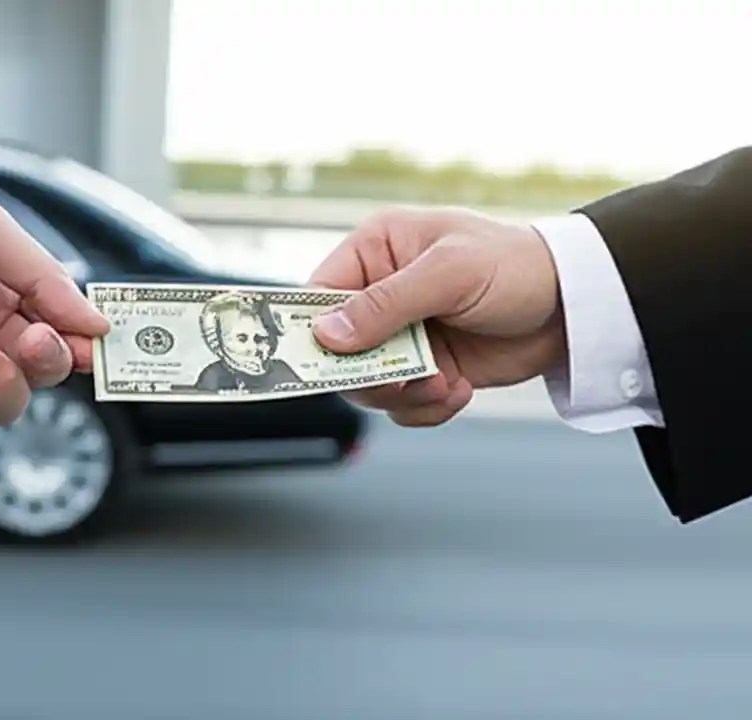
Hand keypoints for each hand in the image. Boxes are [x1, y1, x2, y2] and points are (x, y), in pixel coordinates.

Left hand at [0, 153, 108, 439]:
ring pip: (5, 405)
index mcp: (3, 290)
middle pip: (40, 374)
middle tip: (37, 339)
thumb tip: (94, 320)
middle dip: (49, 362)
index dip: (82, 340)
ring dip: (0, 381)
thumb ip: (43, 277)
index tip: (96, 340)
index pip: (60, 329)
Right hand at [309, 207, 566, 426]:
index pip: (318, 295)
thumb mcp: (449, 273)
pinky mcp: (426, 367)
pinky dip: (426, 407)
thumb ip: (386, 303)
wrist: (575, 306)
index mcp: (376, 251)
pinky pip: (401, 403)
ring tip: (442, 384)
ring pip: (367, 383)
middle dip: (368, 374)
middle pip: (336, 349)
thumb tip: (327, 334)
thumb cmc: (516, 265)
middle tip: (403, 381)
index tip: (316, 361)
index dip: (312, 330)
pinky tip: (459, 389)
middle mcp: (381, 293)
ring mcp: (403, 334)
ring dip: (403, 395)